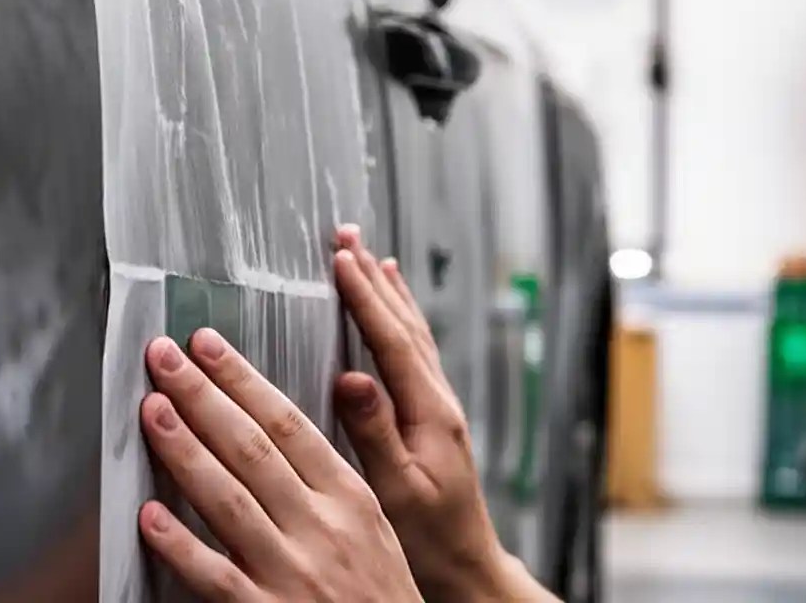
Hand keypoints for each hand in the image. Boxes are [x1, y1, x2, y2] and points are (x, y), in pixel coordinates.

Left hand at [138, 331, 421, 602]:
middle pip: (253, 448)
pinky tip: (148, 516)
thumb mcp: (374, 526)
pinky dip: (180, 544)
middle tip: (164, 355)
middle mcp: (323, 529)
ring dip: (185, 450)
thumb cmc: (379, 594)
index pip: (288, 424)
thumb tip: (276, 423)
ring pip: (230, 500)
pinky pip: (215, 577)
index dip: (242, 379)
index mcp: (350, 498)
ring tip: (151, 410)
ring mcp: (294, 574)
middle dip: (203, 395)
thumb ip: (328, 479)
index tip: (206, 344)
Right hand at [331, 226, 555, 601]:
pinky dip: (399, 321)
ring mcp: (437, 407)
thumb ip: (375, 432)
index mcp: (429, 413)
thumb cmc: (431, 538)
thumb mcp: (397, 490)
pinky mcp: (431, 417)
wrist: (465, 567)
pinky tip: (392, 314)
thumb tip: (351, 377)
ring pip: (412, 333)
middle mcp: (438, 401)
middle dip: (374, 277)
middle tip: (348, 236)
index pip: (391, 340)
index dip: (364, 297)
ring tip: (370, 256)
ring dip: (388, 292)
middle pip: (404, 324)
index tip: (339, 259)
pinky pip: (413, 352)